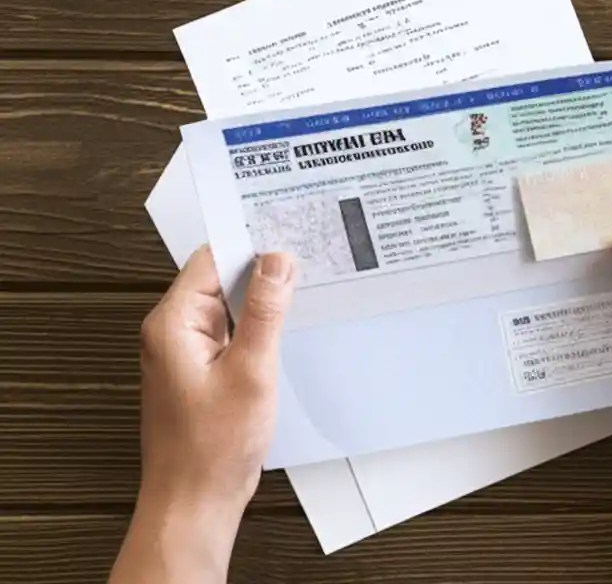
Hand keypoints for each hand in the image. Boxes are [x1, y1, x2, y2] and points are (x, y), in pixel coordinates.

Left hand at [137, 245, 294, 513]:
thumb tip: (277, 261)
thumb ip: (264, 311)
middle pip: (219, 280)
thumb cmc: (212, 447)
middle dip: (262, 272)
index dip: (252, 246)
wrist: (194, 501)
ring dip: (261, 303)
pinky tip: (284, 334)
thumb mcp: (251, 370)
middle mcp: (172, 333)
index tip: (290, 240)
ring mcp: (185, 353)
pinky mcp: (200, 372)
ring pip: (227, 307)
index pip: (211, 260)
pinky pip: (229, 334)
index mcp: (172, 324)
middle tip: (307, 266)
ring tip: (302, 298)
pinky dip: (256, 329)